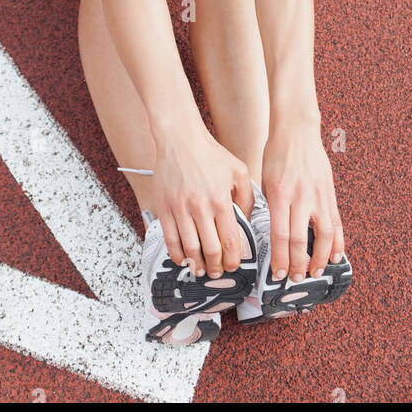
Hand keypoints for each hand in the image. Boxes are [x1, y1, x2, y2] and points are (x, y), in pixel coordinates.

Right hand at [153, 130, 253, 278]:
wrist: (180, 138)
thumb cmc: (209, 153)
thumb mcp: (238, 170)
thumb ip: (247, 196)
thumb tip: (247, 220)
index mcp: (221, 200)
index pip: (230, 241)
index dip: (232, 259)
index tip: (232, 266)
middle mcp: (200, 207)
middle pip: (210, 250)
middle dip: (216, 267)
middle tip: (218, 272)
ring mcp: (180, 209)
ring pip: (189, 249)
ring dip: (197, 265)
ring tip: (201, 269)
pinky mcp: (164, 208)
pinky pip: (170, 240)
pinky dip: (177, 255)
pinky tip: (183, 259)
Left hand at [262, 125, 343, 281]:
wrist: (297, 130)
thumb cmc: (276, 154)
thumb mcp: (265, 179)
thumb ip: (270, 207)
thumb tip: (272, 235)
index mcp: (279, 194)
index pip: (280, 234)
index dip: (280, 258)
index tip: (277, 273)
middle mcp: (300, 196)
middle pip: (300, 239)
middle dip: (297, 264)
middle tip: (294, 279)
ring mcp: (318, 195)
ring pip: (324, 234)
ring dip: (321, 258)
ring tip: (315, 273)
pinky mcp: (330, 192)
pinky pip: (336, 222)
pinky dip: (338, 241)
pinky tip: (337, 256)